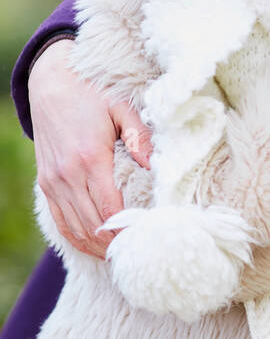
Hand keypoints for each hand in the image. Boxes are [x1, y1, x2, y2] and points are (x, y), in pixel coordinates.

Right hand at [29, 37, 151, 258]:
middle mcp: (68, 175)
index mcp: (90, 158)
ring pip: (75, 229)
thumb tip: (155, 167)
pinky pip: (59, 220)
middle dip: (116, 244)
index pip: (110, 208)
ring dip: (97, 247)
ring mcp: (53, 182)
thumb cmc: (92, 92)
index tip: (149, 240)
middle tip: (141, 254)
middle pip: (93, 225)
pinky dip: (77, 238)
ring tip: (122, 256)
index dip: (128, 230)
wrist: (50, 82)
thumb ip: (139, 137)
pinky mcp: (46, 183)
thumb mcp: (121, 107)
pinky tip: (96, 246)